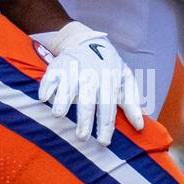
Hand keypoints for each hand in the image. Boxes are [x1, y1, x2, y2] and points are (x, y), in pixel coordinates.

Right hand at [37, 20, 143, 144]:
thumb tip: (140, 126)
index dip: (106, 126)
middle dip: (85, 119)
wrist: (86, 41)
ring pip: (67, 87)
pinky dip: (46, 86)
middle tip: (82, 137)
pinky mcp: (57, 67)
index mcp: (108, 81)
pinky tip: (44, 98)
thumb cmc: (108, 67)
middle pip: (87, 101)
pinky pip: (50, 77)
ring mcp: (73, 71)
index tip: (104, 142)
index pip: (108, 107)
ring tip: (58, 115)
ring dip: (62, 100)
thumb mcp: (125, 79)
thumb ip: (132, 103)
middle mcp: (91, 77)